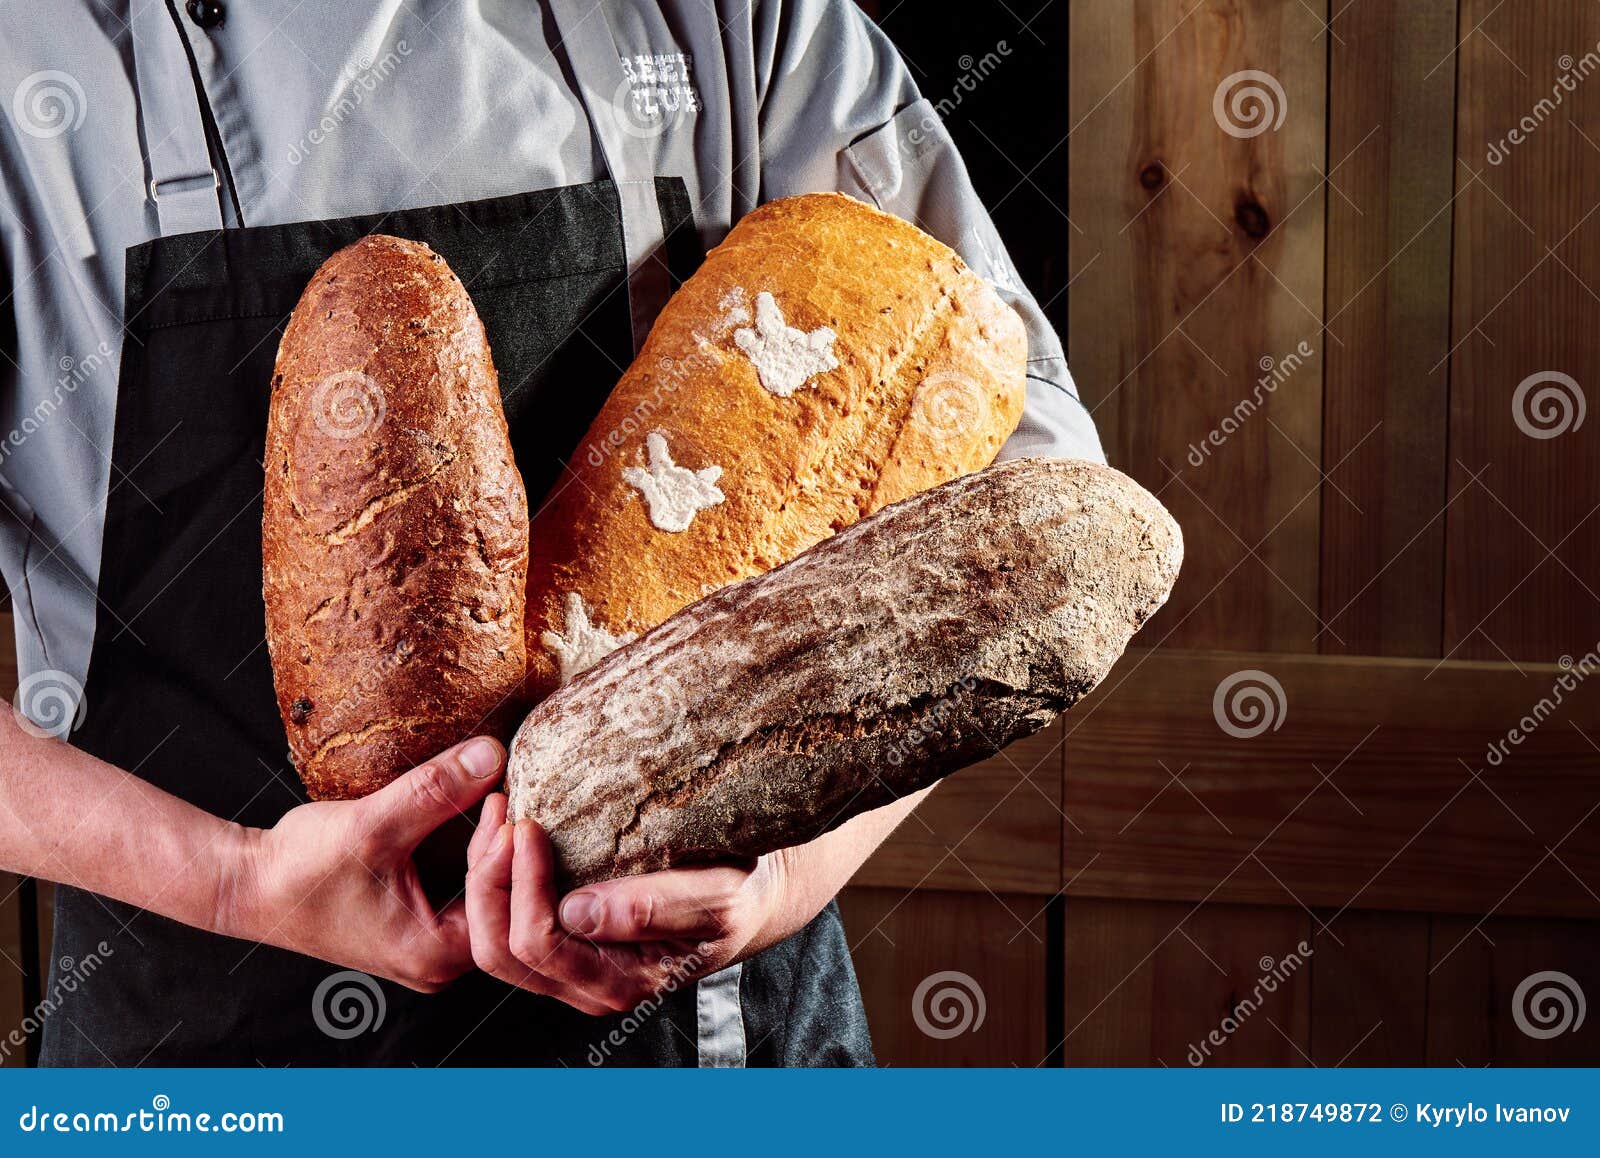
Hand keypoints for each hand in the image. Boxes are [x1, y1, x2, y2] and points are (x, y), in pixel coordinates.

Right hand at [226, 736, 506, 991]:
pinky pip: (462, 894)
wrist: (248, 883)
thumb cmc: (299, 868)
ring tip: (499, 803)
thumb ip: (434, 791)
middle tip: (513, 798)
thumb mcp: (373, 824)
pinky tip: (478, 820)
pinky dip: (472, 858)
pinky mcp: (416, 926)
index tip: (501, 797)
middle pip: (500, 904)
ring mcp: (427, 948)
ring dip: (491, 852)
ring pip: (483, 898)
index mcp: (433, 954)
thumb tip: (490, 755)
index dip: (503, 846)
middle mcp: (437, 963)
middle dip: (506, 850)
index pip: (496, 900)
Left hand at [464, 795, 790, 1014]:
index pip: (541, 945)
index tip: (531, 826)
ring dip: (485, 878)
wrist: (751, 894)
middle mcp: (586, 986)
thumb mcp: (717, 896)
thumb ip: (655, 908)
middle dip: (489, 881)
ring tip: (497, 815)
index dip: (524, 885)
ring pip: (491, 940)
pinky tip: (507, 829)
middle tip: (503, 815)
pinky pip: (505, 922)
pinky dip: (497, 876)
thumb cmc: (740, 893)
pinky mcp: (563, 942)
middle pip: (499, 951)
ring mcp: (570, 969)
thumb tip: (579, 911)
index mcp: (621, 982)